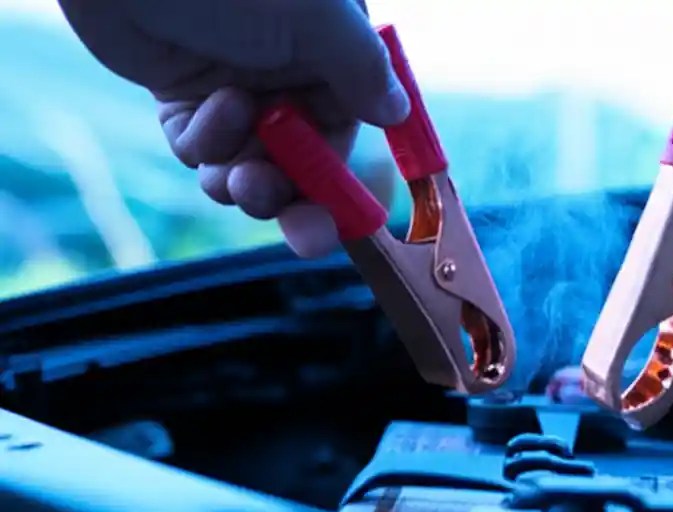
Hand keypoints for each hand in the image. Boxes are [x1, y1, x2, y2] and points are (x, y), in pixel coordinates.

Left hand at [56, 0, 409, 257]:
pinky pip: (202, 150)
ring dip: (249, 183)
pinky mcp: (184, 99)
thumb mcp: (313, 19)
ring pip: (252, 165)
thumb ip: (361, 68)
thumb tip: (397, 112)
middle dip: (300, 201)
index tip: (342, 224)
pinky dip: (206, 146)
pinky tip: (203, 112)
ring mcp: (236, 88)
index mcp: (330, 54)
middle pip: (303, 162)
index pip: (349, 133)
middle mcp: (288, 75)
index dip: (344, 183)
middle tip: (304, 237)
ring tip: (238, 179)